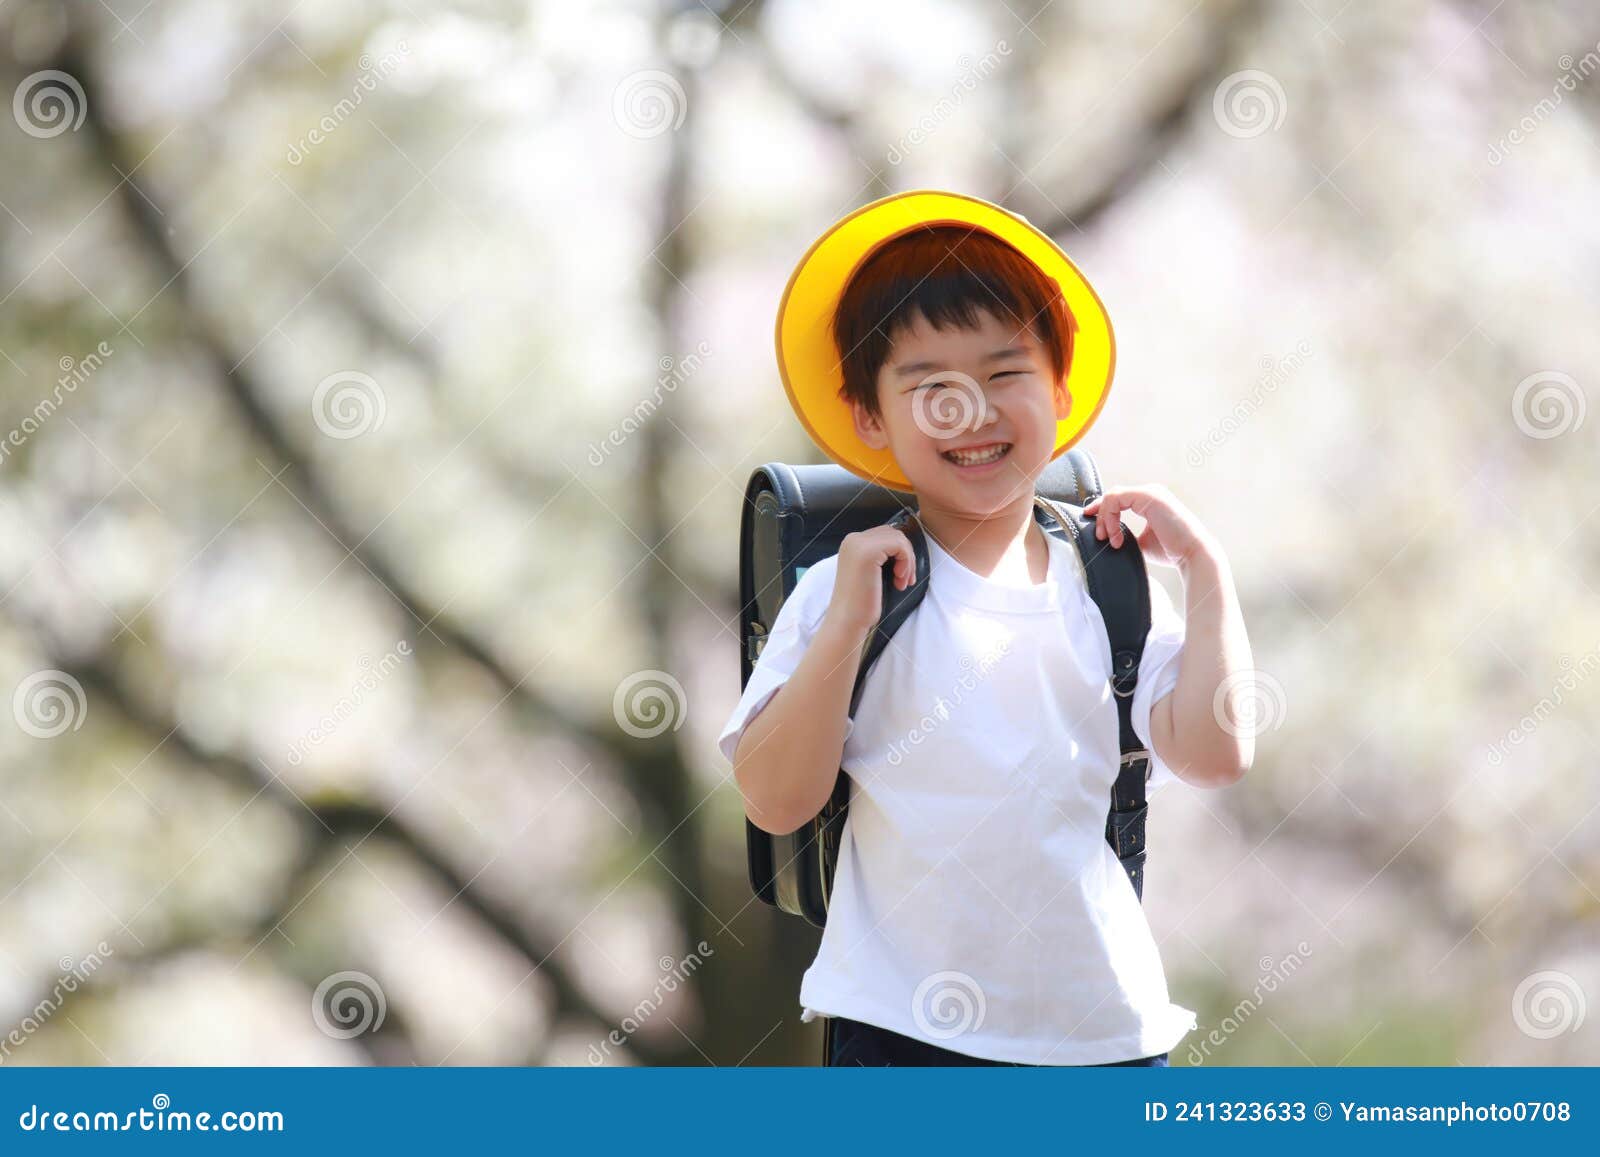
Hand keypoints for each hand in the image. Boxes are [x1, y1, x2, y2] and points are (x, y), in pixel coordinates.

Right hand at [824, 525, 916, 637]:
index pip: (885, 535)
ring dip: (907, 560)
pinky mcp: (869, 552)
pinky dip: (906, 562)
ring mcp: (859, 544)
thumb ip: (880, 556)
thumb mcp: (871, 572)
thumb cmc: (861, 602)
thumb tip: (903, 547)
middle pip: (893, 533)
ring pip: (898, 538)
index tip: (902, 576)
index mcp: (852, 543)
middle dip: (905, 555)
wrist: (848, 621)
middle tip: (905, 579)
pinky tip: (899, 579)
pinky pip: (900, 546)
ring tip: (902, 581)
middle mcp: (853, 539)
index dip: (899, 553)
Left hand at [1082, 484, 1216, 569]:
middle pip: (1113, 495)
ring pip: (1113, 496)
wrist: (1192, 555)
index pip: (1119, 498)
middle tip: (1099, 537)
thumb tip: (1108, 539)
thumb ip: (1127, 535)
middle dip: (1100, 514)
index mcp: (1150, 501)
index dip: (1102, 511)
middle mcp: (1151, 492)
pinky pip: (1117, 499)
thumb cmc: (1172, 551)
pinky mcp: (1148, 496)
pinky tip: (1116, 536)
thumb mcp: (1142, 541)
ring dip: (1105, 519)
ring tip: (1108, 540)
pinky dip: (1110, 518)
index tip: (1096, 529)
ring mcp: (1150, 492)